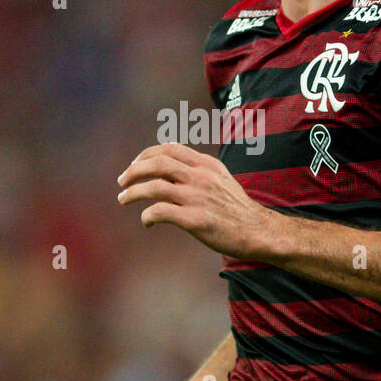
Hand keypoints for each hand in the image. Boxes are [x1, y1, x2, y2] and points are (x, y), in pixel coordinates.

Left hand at [117, 142, 276, 259]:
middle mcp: (200, 177)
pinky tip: (147, 221)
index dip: (146, 154)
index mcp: (206, 164)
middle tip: (122, 182)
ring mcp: (197, 197)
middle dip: (133, 170)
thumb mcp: (221, 179)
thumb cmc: (237, 209)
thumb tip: (171, 168)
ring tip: (122, 199)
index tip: (135, 165)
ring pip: (153, 187)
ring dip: (132, 193)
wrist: (258, 231)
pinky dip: (147, 216)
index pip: (169, 148)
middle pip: (157, 163)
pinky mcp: (195, 220)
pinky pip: (160, 212)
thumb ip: (198, 171)